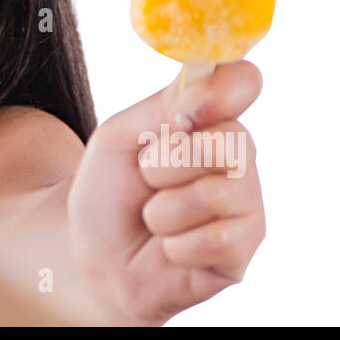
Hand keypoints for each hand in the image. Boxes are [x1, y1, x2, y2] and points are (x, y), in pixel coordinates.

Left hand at [66, 61, 265, 325]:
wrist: (94, 257)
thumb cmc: (109, 192)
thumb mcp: (120, 137)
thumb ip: (165, 107)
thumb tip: (212, 91)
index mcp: (209, 120)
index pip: (244, 82)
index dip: (226, 89)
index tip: (187, 113)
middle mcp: (237, 158)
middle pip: (230, 141)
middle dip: (166, 162)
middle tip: (145, 178)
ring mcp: (245, 206)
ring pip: (217, 194)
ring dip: (164, 210)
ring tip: (154, 218)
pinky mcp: (243, 252)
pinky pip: (218, 241)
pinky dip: (175, 246)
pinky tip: (169, 249)